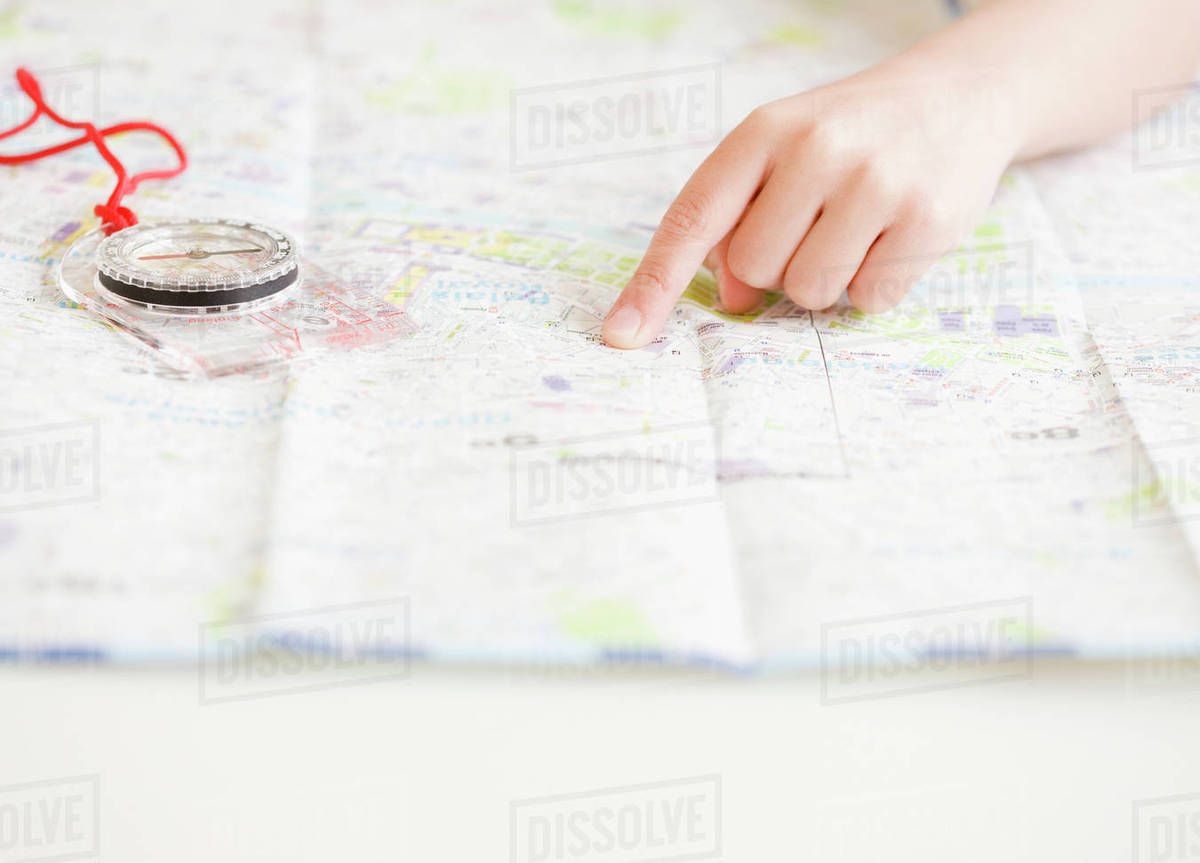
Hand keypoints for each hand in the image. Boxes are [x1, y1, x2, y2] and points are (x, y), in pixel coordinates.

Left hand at [601, 63, 1021, 348]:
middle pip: (753, 269)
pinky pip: (868, 300)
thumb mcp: (782, 157)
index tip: (621, 334)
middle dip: (776, 265)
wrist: (959, 96)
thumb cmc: (849, 136)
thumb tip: (732, 298)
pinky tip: (891, 238)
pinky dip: (872, 285)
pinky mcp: (928, 220)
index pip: (693, 218)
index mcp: (763, 131)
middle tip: (815, 224)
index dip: (653, 283)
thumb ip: (739, 222)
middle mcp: (817, 149)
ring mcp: (876, 183)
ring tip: (853, 231)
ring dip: (824, 281)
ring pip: (808, 292)